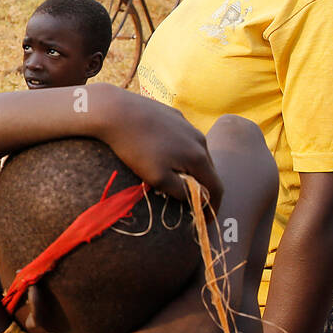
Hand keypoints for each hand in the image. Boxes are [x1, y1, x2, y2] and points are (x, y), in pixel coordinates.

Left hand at [94, 89, 222, 208]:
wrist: (116, 111)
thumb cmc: (135, 148)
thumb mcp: (157, 177)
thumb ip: (180, 191)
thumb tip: (196, 197)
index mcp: (198, 156)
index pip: (216, 187)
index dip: (213, 207)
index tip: (206, 221)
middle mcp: (199, 138)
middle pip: (209, 169)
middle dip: (204, 189)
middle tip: (194, 205)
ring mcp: (187, 125)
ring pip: (196, 152)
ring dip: (192, 170)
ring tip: (181, 182)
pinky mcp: (173, 116)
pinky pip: (183, 139)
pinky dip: (181, 153)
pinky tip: (167, 157)